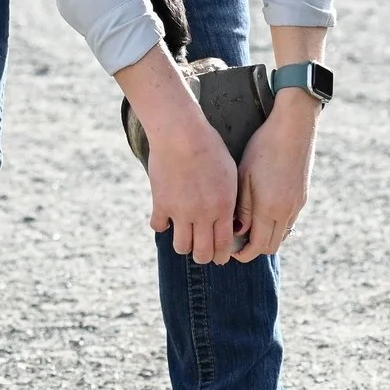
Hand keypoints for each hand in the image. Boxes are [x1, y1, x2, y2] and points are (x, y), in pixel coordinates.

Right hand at [116, 47, 240, 264]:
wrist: (181, 132)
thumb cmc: (209, 147)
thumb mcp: (229, 173)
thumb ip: (230, 200)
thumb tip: (230, 219)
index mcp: (223, 207)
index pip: (224, 245)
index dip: (221, 255)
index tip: (218, 256)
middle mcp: (203, 214)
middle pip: (202, 253)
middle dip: (203, 257)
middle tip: (201, 252)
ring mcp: (180, 211)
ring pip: (181, 246)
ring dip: (183, 244)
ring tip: (183, 236)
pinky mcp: (161, 203)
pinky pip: (159, 227)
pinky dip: (162, 225)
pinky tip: (165, 217)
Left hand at [235, 89, 317, 260]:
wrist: (294, 127)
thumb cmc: (263, 147)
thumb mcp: (244, 176)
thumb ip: (243, 208)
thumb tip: (240, 231)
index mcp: (269, 208)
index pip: (257, 245)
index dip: (243, 253)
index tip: (231, 250)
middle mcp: (287, 211)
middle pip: (271, 246)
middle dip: (254, 249)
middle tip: (237, 242)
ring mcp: (298, 205)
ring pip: (282, 235)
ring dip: (266, 237)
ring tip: (249, 228)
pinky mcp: (303, 197)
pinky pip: (290, 222)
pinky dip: (276, 225)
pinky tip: (263, 213)